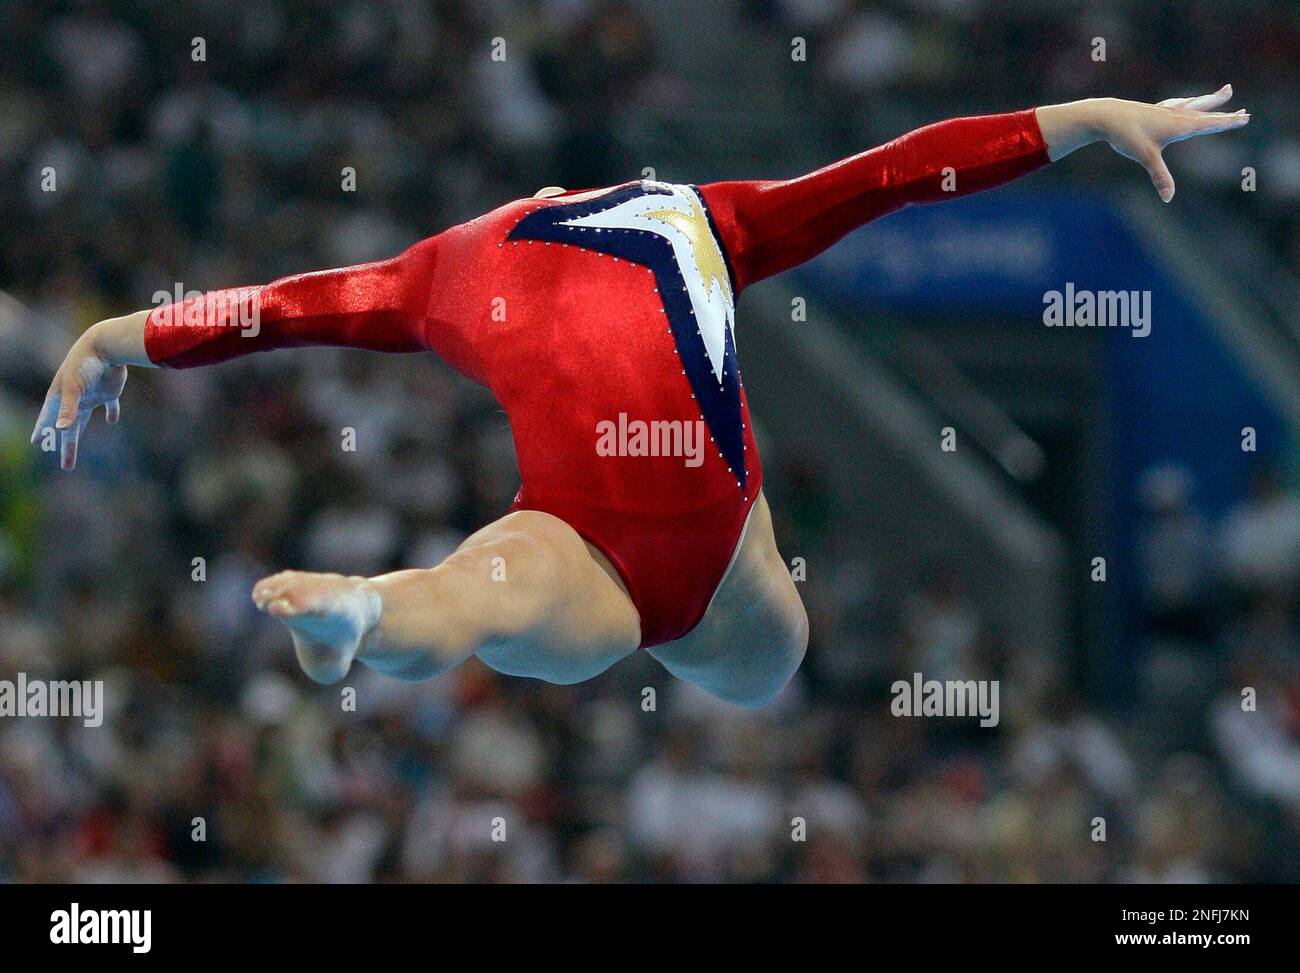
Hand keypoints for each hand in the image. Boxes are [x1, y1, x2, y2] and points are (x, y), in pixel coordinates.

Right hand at [31, 324, 128, 470]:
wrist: (107, 346)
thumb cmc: (85, 365)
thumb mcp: (73, 388)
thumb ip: (68, 409)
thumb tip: (60, 428)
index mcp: (61, 396)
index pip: (49, 418)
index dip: (43, 430)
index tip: (36, 442)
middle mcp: (74, 398)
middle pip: (68, 427)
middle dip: (67, 445)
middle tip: (66, 466)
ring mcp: (91, 395)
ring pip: (84, 419)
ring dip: (79, 434)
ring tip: (74, 450)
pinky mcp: (109, 391)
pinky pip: (110, 406)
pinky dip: (112, 413)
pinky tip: (112, 421)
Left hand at [1037, 86, 1248, 200]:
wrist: (1107, 116)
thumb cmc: (1127, 135)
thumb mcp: (1146, 157)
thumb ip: (1160, 177)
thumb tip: (1168, 198)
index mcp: (1179, 125)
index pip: (1209, 124)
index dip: (1228, 122)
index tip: (1246, 118)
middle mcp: (1176, 115)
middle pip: (1207, 113)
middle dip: (1225, 113)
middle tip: (1245, 111)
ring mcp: (1165, 111)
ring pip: (1195, 104)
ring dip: (1211, 99)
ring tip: (1226, 91)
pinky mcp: (1154, 110)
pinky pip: (1178, 104)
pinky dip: (1188, 102)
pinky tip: (1186, 102)